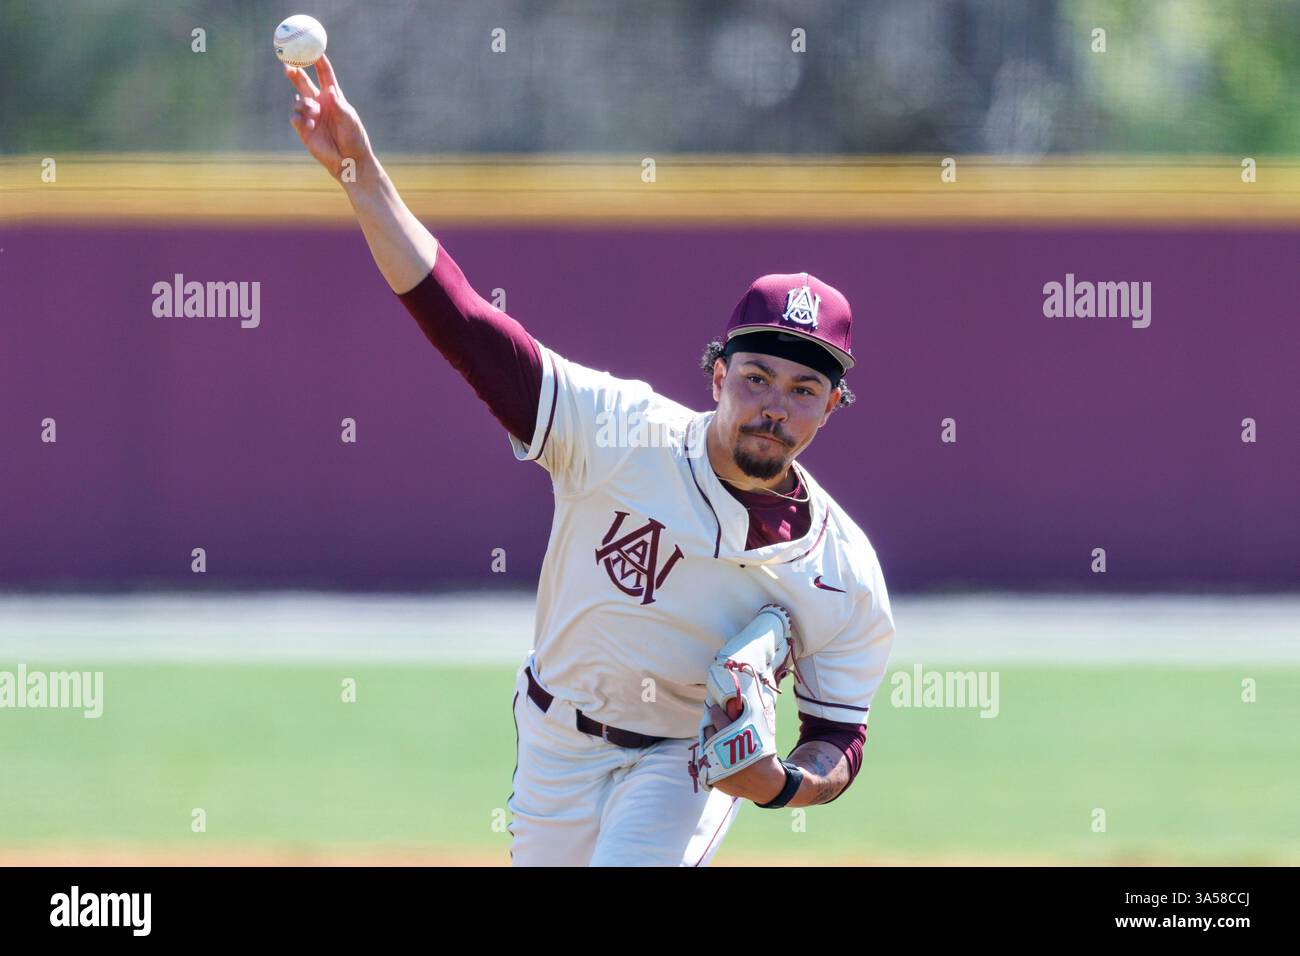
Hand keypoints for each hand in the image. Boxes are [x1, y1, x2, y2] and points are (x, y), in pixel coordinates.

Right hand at [284, 53, 371, 178]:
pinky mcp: (303, 129)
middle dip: (295, 72)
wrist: (348, 161)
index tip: (313, 48)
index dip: (318, 61)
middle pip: (304, 82)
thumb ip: (340, 107)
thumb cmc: (354, 139)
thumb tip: (330, 92)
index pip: (325, 75)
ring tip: (313, 114)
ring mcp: (311, 115)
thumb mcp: (350, 121)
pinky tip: (309, 126)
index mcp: (333, 97)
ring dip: (303, 105)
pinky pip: (294, 117)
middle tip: (287, 63)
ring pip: (298, 100)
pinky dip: (300, 119)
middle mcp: (320, 104)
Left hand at [700, 702, 786, 803]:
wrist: (767, 783)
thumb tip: (740, 698)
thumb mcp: (761, 732)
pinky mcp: (713, 779)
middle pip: (709, 732)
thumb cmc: (764, 754)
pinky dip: (709, 756)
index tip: (715, 707)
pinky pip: (705, 762)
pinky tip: (716, 752)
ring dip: (709, 740)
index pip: (717, 718)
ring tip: (715, 737)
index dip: (715, 711)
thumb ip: (749, 716)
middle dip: (712, 726)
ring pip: (705, 746)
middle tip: (715, 722)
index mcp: (735, 738)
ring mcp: (717, 767)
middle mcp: (723, 753)